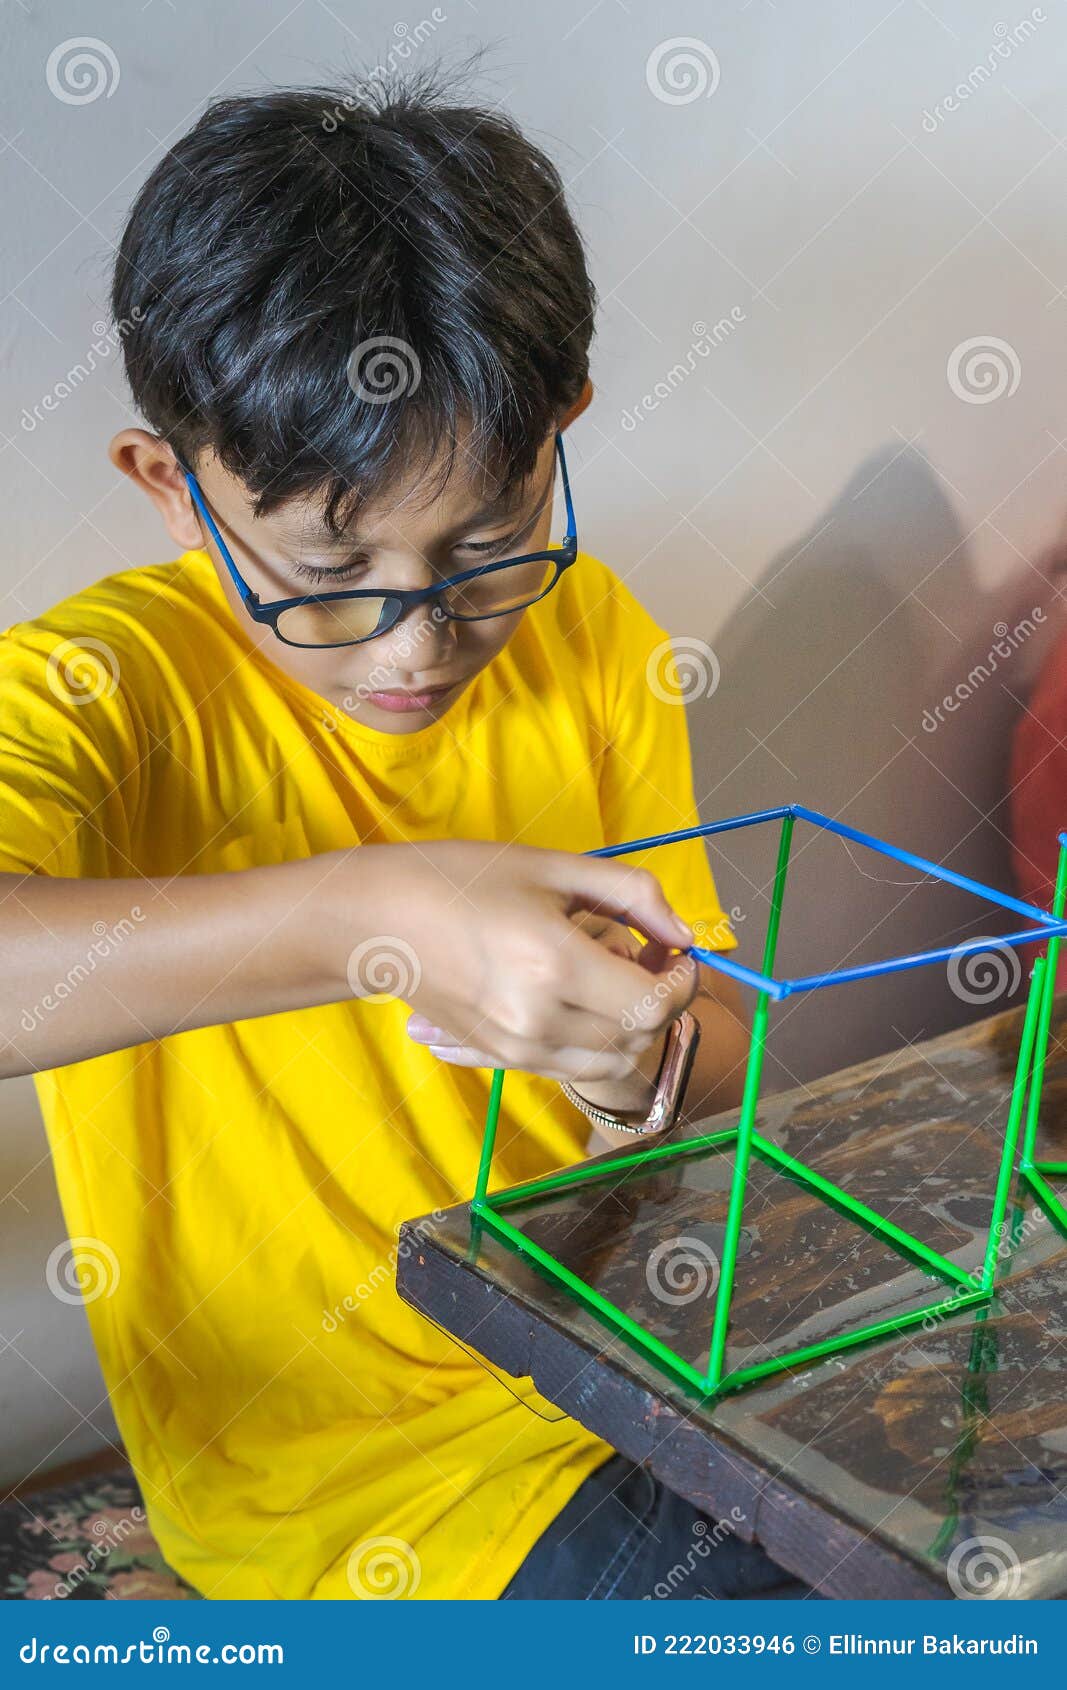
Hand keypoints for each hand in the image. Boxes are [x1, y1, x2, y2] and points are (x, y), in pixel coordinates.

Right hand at [334, 838, 697, 1083]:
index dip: (684, 980)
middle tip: (648, 955)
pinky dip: (596, 1040)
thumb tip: (684, 933)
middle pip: (639, 1035)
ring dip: (632, 1026)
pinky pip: (574, 1066)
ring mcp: (517, 1048)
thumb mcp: (554, 866)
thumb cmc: (462, 879)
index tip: (677, 950)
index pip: (654, 1002)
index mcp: (554, 964)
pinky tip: (578, 997)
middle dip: (662, 998)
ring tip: (612, 978)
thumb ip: (633, 893)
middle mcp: (538, 1018)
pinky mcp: (501, 1060)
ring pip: (612, 1062)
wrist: (379, 921)